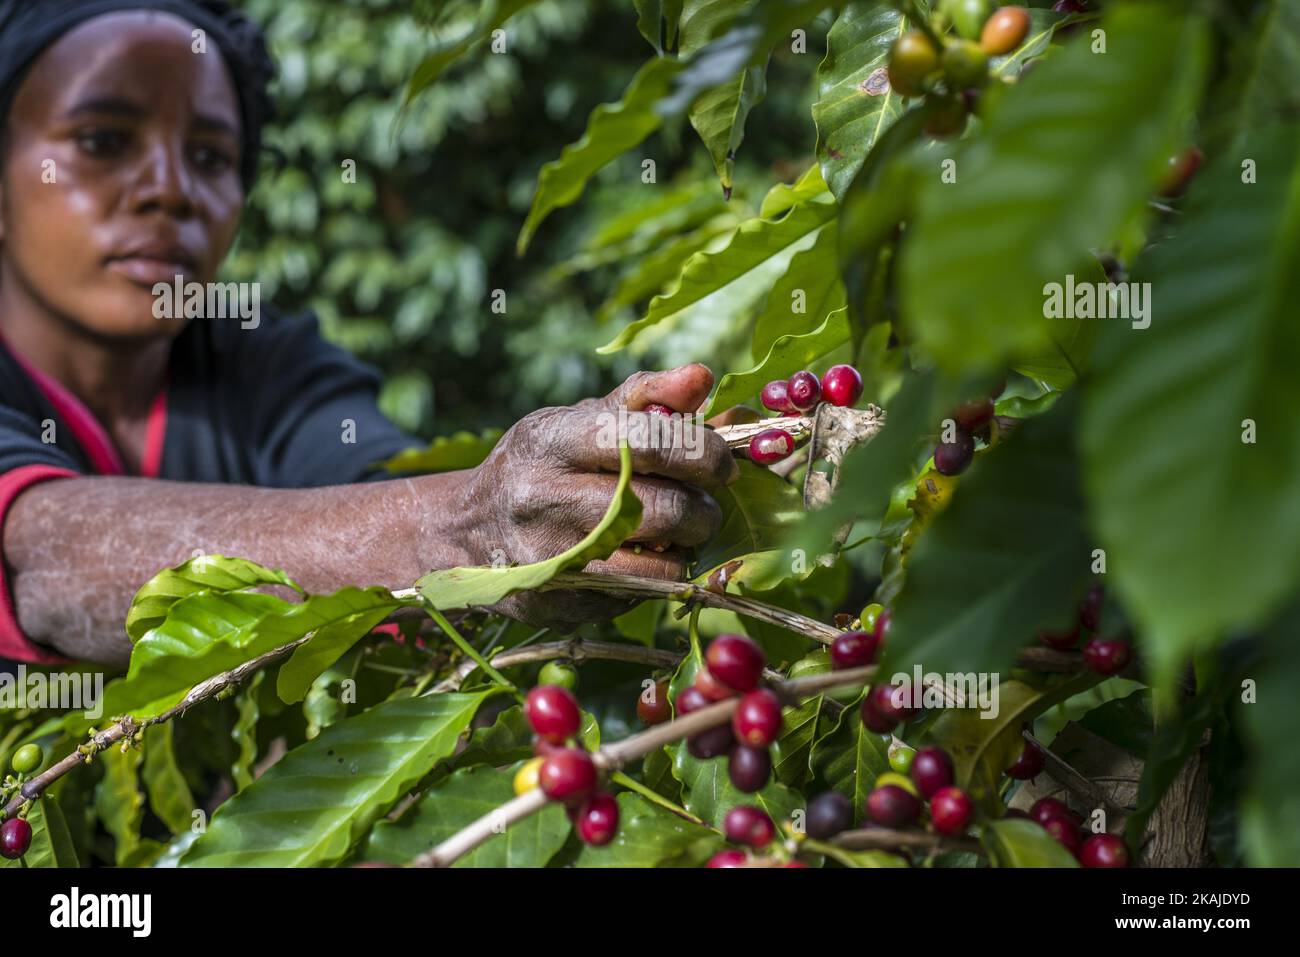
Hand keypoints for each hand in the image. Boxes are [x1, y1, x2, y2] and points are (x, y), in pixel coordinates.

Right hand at [459, 364, 736, 631]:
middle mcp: (544, 500)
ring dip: (684, 551)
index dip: (704, 454)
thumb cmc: (544, 464)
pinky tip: (638, 559)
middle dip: (703, 511)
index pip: (650, 442)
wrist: (466, 530)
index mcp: (554, 441)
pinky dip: (653, 579)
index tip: (722, 465)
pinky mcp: (558, 605)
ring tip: (674, 534)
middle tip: (704, 507)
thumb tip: (702, 378)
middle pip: (665, 511)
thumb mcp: (581, 419)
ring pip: (659, 567)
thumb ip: (647, 396)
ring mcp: (549, 560)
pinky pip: (637, 598)